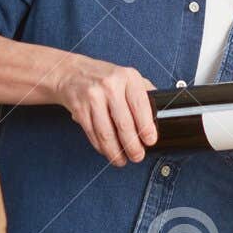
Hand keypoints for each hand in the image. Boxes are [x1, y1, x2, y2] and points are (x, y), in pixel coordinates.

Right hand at [51, 52, 156, 166]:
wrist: (71, 72)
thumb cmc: (104, 77)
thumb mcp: (128, 77)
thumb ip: (144, 92)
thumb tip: (161, 114)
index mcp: (128, 77)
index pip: (140, 106)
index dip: (146, 128)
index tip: (150, 141)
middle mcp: (110, 85)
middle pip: (124, 124)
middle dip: (132, 146)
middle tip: (137, 156)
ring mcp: (93, 97)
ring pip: (106, 133)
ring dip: (115, 151)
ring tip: (122, 160)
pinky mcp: (79, 109)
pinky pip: (92, 133)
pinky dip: (101, 146)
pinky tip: (107, 151)